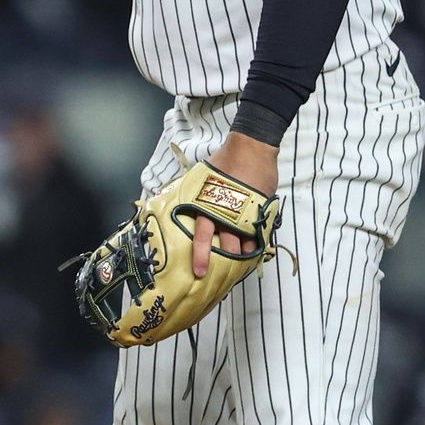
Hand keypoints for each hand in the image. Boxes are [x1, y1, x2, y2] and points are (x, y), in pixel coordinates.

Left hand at [195, 131, 278, 275]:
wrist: (251, 148)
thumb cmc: (222, 162)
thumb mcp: (198, 178)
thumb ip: (188, 194)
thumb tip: (163, 199)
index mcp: (207, 206)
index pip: (202, 236)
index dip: (201, 256)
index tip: (200, 272)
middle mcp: (227, 213)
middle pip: (227, 244)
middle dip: (226, 262)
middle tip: (225, 276)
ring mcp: (246, 212)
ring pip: (245, 241)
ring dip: (243, 254)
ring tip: (241, 264)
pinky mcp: (261, 210)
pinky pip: (259, 232)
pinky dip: (257, 241)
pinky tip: (255, 249)